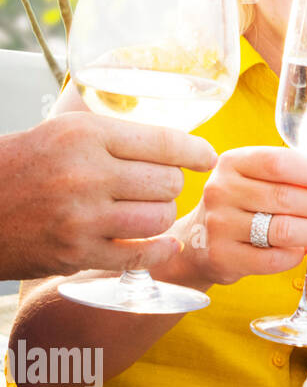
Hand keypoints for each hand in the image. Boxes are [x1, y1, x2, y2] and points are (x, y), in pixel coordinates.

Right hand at [0, 112, 216, 278]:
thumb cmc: (19, 165)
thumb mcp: (61, 130)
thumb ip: (113, 134)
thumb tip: (174, 138)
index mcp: (84, 135)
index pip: (164, 142)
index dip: (194, 152)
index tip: (207, 158)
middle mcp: (85, 174)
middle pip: (168, 182)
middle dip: (170, 185)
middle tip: (156, 186)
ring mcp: (82, 218)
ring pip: (159, 218)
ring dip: (161, 216)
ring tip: (146, 211)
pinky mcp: (76, 254)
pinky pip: (141, 255)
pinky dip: (157, 250)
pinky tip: (160, 244)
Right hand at [173, 146, 306, 287]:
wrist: (198, 244)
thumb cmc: (243, 206)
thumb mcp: (261, 180)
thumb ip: (297, 173)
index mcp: (233, 163)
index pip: (279, 162)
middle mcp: (221, 190)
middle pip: (286, 197)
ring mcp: (219, 224)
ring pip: (283, 229)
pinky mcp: (222, 256)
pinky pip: (272, 258)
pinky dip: (297, 255)